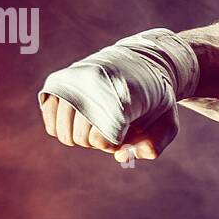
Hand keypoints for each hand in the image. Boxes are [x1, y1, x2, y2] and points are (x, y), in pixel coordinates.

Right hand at [38, 92, 176, 161]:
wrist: (142, 62)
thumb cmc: (155, 98)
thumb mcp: (167, 122)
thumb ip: (153, 146)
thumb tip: (120, 156)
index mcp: (121, 94)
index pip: (103, 138)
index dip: (115, 143)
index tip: (127, 131)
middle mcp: (93, 84)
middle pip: (82, 138)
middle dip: (99, 141)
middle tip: (114, 126)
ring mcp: (74, 81)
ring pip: (64, 133)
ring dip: (82, 136)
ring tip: (99, 121)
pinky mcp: (60, 81)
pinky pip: (51, 121)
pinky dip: (62, 129)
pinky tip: (80, 122)